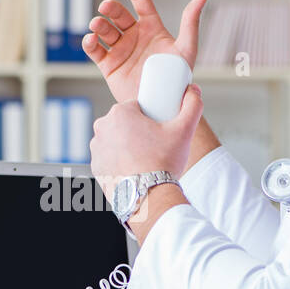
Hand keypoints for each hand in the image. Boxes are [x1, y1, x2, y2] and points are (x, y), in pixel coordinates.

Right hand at [82, 0, 205, 103]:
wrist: (161, 105)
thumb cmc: (177, 79)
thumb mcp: (186, 50)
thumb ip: (190, 24)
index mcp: (151, 27)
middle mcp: (134, 35)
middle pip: (118, 14)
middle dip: (110, 8)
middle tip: (106, 9)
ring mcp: (120, 50)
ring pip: (104, 29)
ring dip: (98, 24)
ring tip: (97, 27)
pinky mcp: (108, 66)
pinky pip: (95, 50)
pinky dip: (89, 43)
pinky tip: (91, 40)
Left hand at [90, 84, 204, 201]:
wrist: (148, 197)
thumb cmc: (163, 162)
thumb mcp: (184, 130)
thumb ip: (192, 106)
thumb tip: (194, 90)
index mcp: (120, 113)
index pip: (137, 107)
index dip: (150, 118)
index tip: (158, 129)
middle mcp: (102, 128)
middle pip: (125, 123)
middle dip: (138, 131)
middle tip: (154, 146)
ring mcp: (96, 149)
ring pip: (116, 140)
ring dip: (126, 146)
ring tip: (144, 159)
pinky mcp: (95, 167)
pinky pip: (108, 159)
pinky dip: (119, 162)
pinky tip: (133, 169)